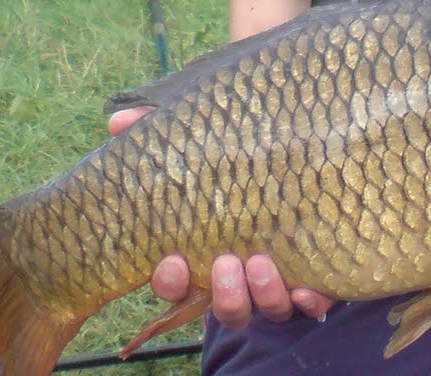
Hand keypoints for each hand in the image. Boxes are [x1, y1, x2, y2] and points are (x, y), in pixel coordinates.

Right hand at [108, 106, 335, 326]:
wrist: (303, 175)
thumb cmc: (235, 166)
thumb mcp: (197, 149)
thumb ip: (158, 138)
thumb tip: (118, 120)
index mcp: (203, 255)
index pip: (176, 284)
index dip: (170, 282)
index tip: (172, 261)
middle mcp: (238, 278)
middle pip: (225, 306)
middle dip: (224, 292)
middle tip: (226, 261)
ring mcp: (275, 283)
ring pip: (265, 309)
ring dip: (262, 294)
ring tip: (262, 262)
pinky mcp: (312, 280)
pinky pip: (310, 305)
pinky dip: (308, 301)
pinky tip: (308, 290)